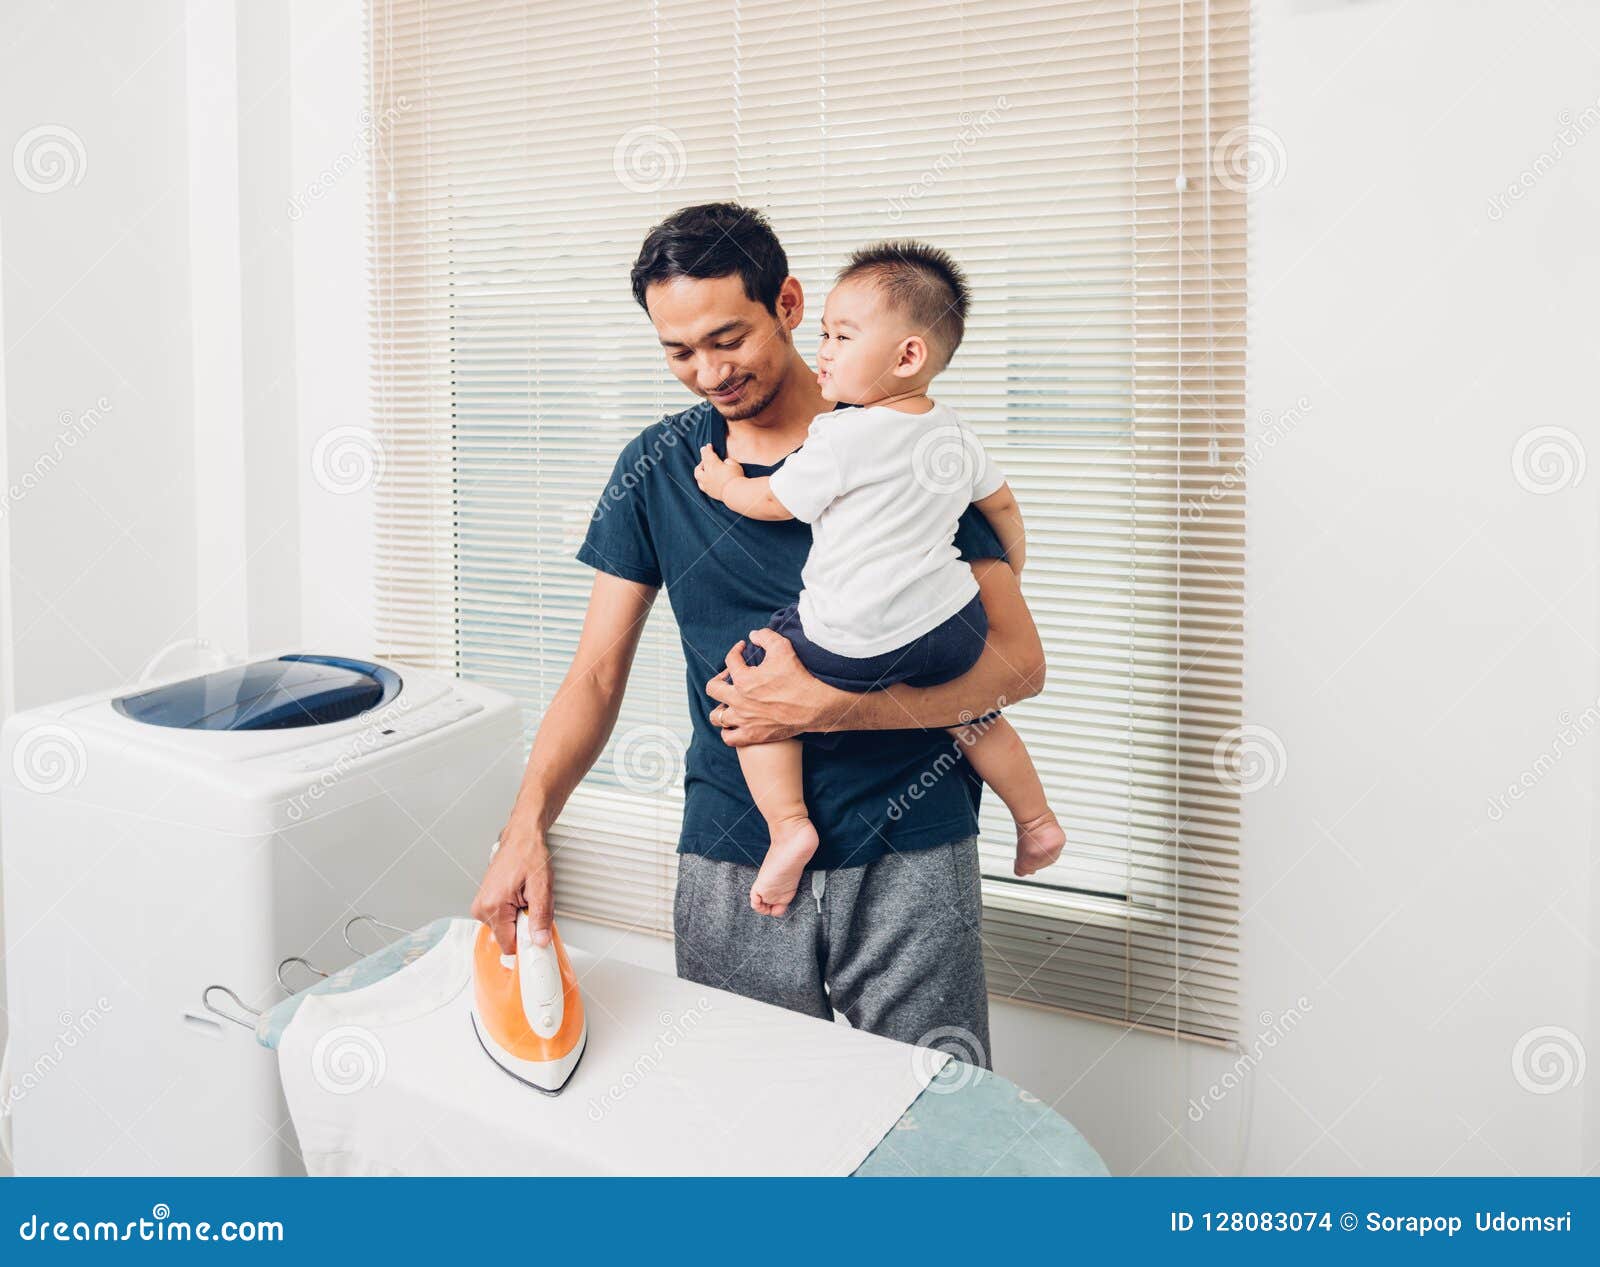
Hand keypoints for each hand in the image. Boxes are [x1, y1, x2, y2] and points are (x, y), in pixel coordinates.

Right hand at [470, 821, 554, 953]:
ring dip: (520, 919)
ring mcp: (481, 905)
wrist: (522, 837)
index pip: (509, 946)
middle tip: (532, 905)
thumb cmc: (529, 854)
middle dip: (524, 927)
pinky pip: (503, 920)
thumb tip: (540, 940)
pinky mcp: (485, 903)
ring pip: (506, 929)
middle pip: (508, 938)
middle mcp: (482, 907)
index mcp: (493, 906)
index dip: (527, 942)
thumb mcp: (542, 887)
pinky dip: (514, 913)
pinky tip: (519, 897)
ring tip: (526, 897)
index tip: (538, 935)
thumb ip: (541, 917)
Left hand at [694, 444, 742, 500]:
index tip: (708, 446)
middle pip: (701, 464)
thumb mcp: (734, 464)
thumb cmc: (736, 477)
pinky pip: (701, 485)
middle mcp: (706, 474)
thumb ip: (727, 461)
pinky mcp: (709, 492)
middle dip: (702, 458)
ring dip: (700, 470)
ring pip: (698, 476)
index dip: (707, 449)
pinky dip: (702, 481)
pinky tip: (705, 480)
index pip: (708, 454)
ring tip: (703, 469)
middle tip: (705, 455)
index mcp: (712, 465)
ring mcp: (706, 484)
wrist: (735, 493)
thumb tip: (724, 463)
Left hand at [704, 628, 850, 745]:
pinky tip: (735, 724)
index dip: (736, 650)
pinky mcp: (753, 735)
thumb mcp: (783, 647)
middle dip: (719, 678)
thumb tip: (753, 635)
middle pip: (713, 689)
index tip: (743, 648)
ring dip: (719, 707)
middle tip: (730, 676)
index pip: (730, 660)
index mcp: (743, 679)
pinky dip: (727, 731)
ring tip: (729, 702)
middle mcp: (739, 700)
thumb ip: (765, 637)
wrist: (815, 706)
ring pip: (716, 717)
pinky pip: (729, 738)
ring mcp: (744, 720)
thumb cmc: (799, 677)